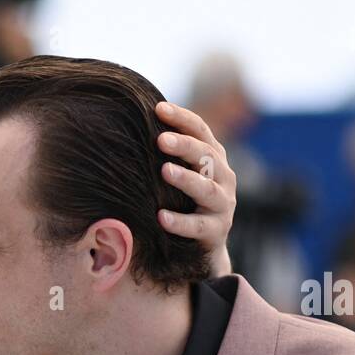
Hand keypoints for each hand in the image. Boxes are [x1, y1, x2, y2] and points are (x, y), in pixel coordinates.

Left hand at [154, 100, 235, 275]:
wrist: (204, 245)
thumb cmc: (185, 201)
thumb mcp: (180, 173)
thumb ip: (167, 153)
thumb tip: (131, 124)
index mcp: (213, 157)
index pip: (201, 131)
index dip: (182, 118)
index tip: (158, 108)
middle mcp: (223, 177)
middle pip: (206, 156)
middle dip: (184, 146)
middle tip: (160, 139)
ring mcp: (222, 205)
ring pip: (207, 189)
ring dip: (186, 179)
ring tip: (164, 171)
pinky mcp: (217, 231)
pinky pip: (198, 226)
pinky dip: (180, 222)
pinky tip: (161, 217)